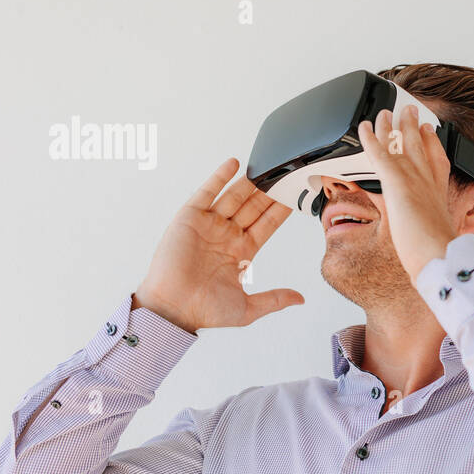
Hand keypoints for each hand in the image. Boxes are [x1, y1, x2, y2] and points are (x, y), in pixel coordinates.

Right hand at [132, 157, 303, 332]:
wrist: (173, 309)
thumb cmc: (204, 310)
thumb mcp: (248, 308)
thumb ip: (274, 299)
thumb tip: (300, 299)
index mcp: (242, 252)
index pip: (267, 224)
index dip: (281, 209)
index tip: (296, 195)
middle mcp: (227, 235)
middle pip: (254, 206)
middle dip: (269, 191)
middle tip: (285, 173)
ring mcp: (209, 224)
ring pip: (234, 197)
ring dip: (250, 181)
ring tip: (266, 166)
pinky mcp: (190, 218)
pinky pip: (207, 192)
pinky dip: (219, 177)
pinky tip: (233, 164)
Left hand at [356, 105, 458, 280]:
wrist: (438, 253)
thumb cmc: (439, 251)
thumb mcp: (439, 236)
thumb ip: (433, 230)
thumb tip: (428, 240)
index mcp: (439, 191)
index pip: (437, 159)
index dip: (433, 142)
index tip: (429, 131)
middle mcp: (428, 178)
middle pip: (420, 143)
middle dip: (413, 125)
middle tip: (409, 112)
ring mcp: (413, 177)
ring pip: (400, 141)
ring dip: (390, 124)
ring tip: (385, 113)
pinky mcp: (396, 180)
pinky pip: (379, 153)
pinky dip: (370, 138)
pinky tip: (364, 127)